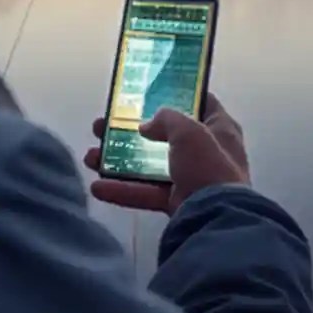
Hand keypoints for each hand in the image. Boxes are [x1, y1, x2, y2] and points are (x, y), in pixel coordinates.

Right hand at [84, 93, 250, 214]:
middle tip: (105, 125)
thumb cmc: (208, 167)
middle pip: (166, 136)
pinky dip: (123, 191)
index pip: (202, 104)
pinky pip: (147, 194)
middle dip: (133, 131)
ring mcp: (192, 180)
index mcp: (220, 130)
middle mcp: (207, 153)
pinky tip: (97, 187)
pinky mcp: (177, 204)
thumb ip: (166, 119)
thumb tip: (146, 126)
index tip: (150, 91)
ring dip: (121, 161)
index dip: (178, 95)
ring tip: (92, 156)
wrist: (215, 221)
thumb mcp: (189, 131)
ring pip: (151, 166)